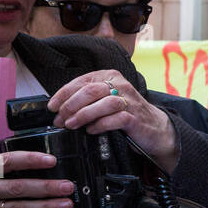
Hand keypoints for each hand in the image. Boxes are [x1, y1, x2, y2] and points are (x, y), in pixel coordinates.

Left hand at [47, 72, 178, 171]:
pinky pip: (115, 119)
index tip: (52, 107)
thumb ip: (88, 99)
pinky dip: (99, 125)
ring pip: (103, 103)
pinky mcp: (135, 118)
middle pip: (91, 91)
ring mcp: (130, 101)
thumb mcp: (106, 100)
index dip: (63, 94)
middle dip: (70, 105)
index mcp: (111, 77)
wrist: (154, 129)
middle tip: (60, 119)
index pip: (82, 81)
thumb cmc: (126, 113)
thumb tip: (60, 107)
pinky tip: (91, 130)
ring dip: (83, 115)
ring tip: (71, 125)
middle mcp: (121, 85)